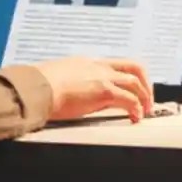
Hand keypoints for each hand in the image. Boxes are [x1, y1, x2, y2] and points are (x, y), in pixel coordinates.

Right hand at [32, 57, 153, 122]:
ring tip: (144, 112)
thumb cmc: (39, 86)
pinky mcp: (104, 91)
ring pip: (135, 81)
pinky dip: (136, 109)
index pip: (116, 65)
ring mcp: (102, 77)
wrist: (35, 87)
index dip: (129, 77)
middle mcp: (98, 66)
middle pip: (134, 66)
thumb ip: (71, 83)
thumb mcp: (59, 78)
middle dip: (145, 83)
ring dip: (144, 97)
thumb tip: (71, 94)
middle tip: (147, 100)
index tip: (133, 90)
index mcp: (88, 63)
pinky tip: (135, 118)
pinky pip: (129, 100)